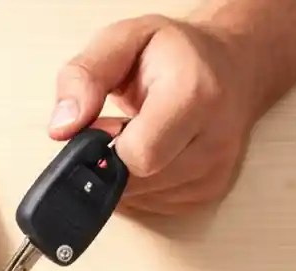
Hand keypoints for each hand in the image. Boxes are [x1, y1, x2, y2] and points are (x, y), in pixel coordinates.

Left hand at [48, 14, 265, 214]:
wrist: (232, 65)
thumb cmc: (177, 52)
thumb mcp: (123, 40)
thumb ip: (84, 76)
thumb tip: (62, 127)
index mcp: (195, 94)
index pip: (138, 155)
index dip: (106, 148)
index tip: (102, 125)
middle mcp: (214, 137)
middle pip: (139, 182)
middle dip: (112, 161)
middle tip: (118, 127)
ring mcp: (216, 170)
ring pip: (144, 198)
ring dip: (125, 174)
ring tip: (136, 136)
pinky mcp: (211, 191)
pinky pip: (156, 205)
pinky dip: (141, 185)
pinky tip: (150, 153)